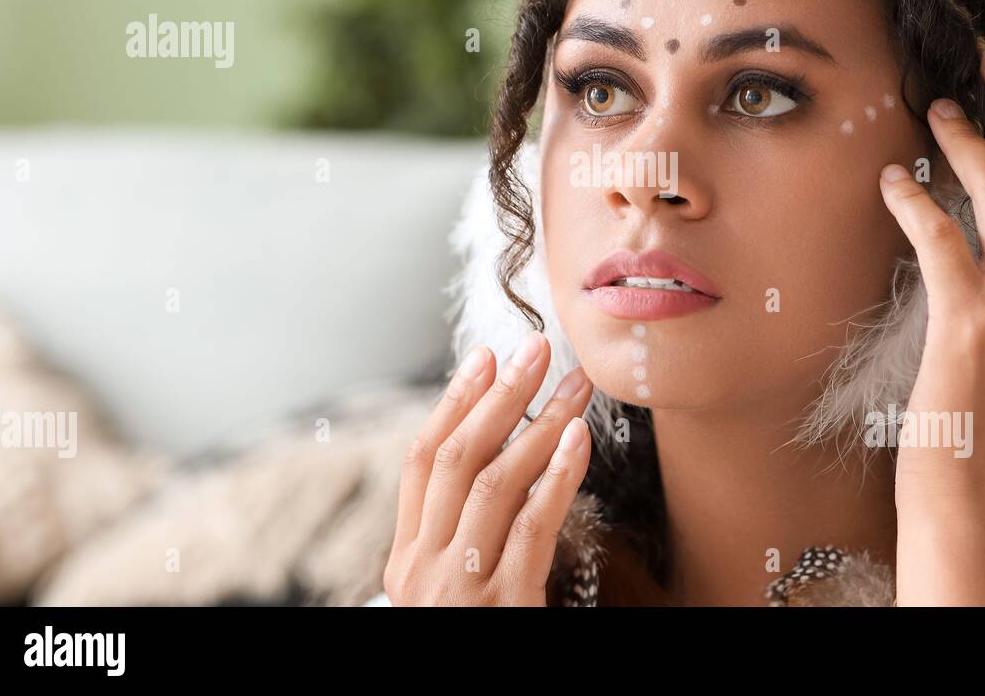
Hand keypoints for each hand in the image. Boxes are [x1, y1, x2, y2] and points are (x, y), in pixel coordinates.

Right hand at [382, 331, 594, 605]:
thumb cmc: (474, 637)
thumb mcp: (450, 594)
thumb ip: (461, 539)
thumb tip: (496, 468)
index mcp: (407, 561)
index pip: (421, 461)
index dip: (454, 402)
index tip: (485, 355)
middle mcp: (423, 568)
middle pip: (454, 458)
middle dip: (498, 395)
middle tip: (537, 347)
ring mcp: (459, 589)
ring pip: (491, 481)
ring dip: (538, 423)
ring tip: (576, 384)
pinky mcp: (502, 608)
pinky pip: (531, 528)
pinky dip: (556, 477)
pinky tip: (577, 441)